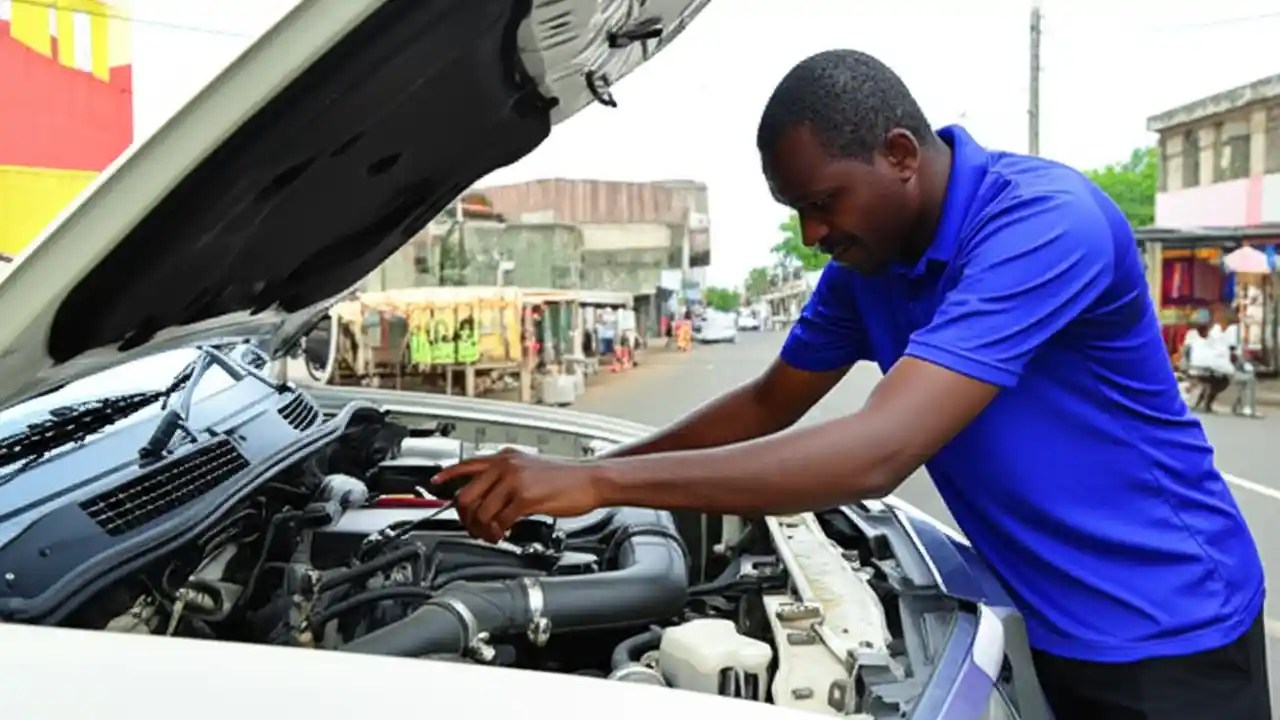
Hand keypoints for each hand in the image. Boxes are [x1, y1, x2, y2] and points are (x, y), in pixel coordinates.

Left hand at [431, 449, 605, 541]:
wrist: (590, 479)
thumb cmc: (565, 476)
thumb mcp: (530, 467)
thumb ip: (507, 475)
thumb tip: (487, 491)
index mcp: (505, 457)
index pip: (466, 464)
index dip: (446, 475)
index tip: (434, 483)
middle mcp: (506, 465)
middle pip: (466, 495)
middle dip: (465, 518)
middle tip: (473, 528)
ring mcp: (515, 480)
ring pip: (480, 512)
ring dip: (482, 530)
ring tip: (491, 535)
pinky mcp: (526, 497)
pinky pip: (499, 521)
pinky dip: (497, 532)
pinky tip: (503, 534)